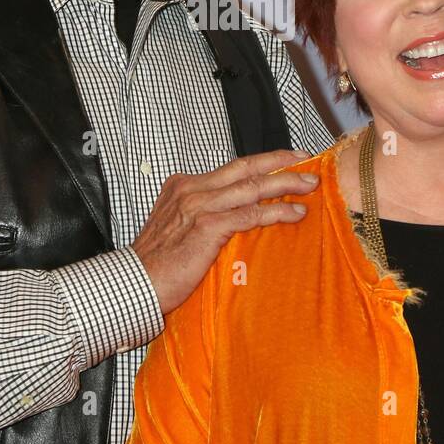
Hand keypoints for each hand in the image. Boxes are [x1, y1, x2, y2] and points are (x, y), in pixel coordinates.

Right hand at [134, 150, 318, 313]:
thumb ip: (201, 214)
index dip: (262, 162)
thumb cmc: (156, 264)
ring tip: (310, 185)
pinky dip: (276, 211)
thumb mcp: (177, 227)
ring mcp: (199, 205)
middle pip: (245, 168)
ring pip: (252, 187)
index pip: (231, 168)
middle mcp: (191, 189)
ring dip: (286, 184)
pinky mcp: (207, 226)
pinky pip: (250, 214)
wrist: (133, 284)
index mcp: (183, 185)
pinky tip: (295, 213)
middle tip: (306, 160)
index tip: (286, 159)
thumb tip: (235, 215)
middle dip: (280, 162)